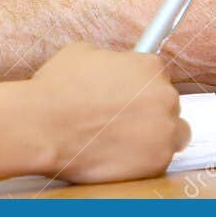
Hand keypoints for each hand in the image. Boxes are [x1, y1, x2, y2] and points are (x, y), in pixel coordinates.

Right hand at [30, 42, 188, 183]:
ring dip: (154, 135)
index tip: (129, 93)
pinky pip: (158, 160)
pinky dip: (142, 160)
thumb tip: (114, 65)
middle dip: (149, 109)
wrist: (42, 126)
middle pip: (168, 103)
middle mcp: (165, 97)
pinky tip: (117, 154)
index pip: (157, 73)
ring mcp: (164, 132)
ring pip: (173, 134)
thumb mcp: (83, 53)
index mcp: (150, 67)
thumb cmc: (57, 89)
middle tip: (122, 117)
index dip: (140, 84)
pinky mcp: (157, 163)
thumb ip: (111, 59)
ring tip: (122, 138)